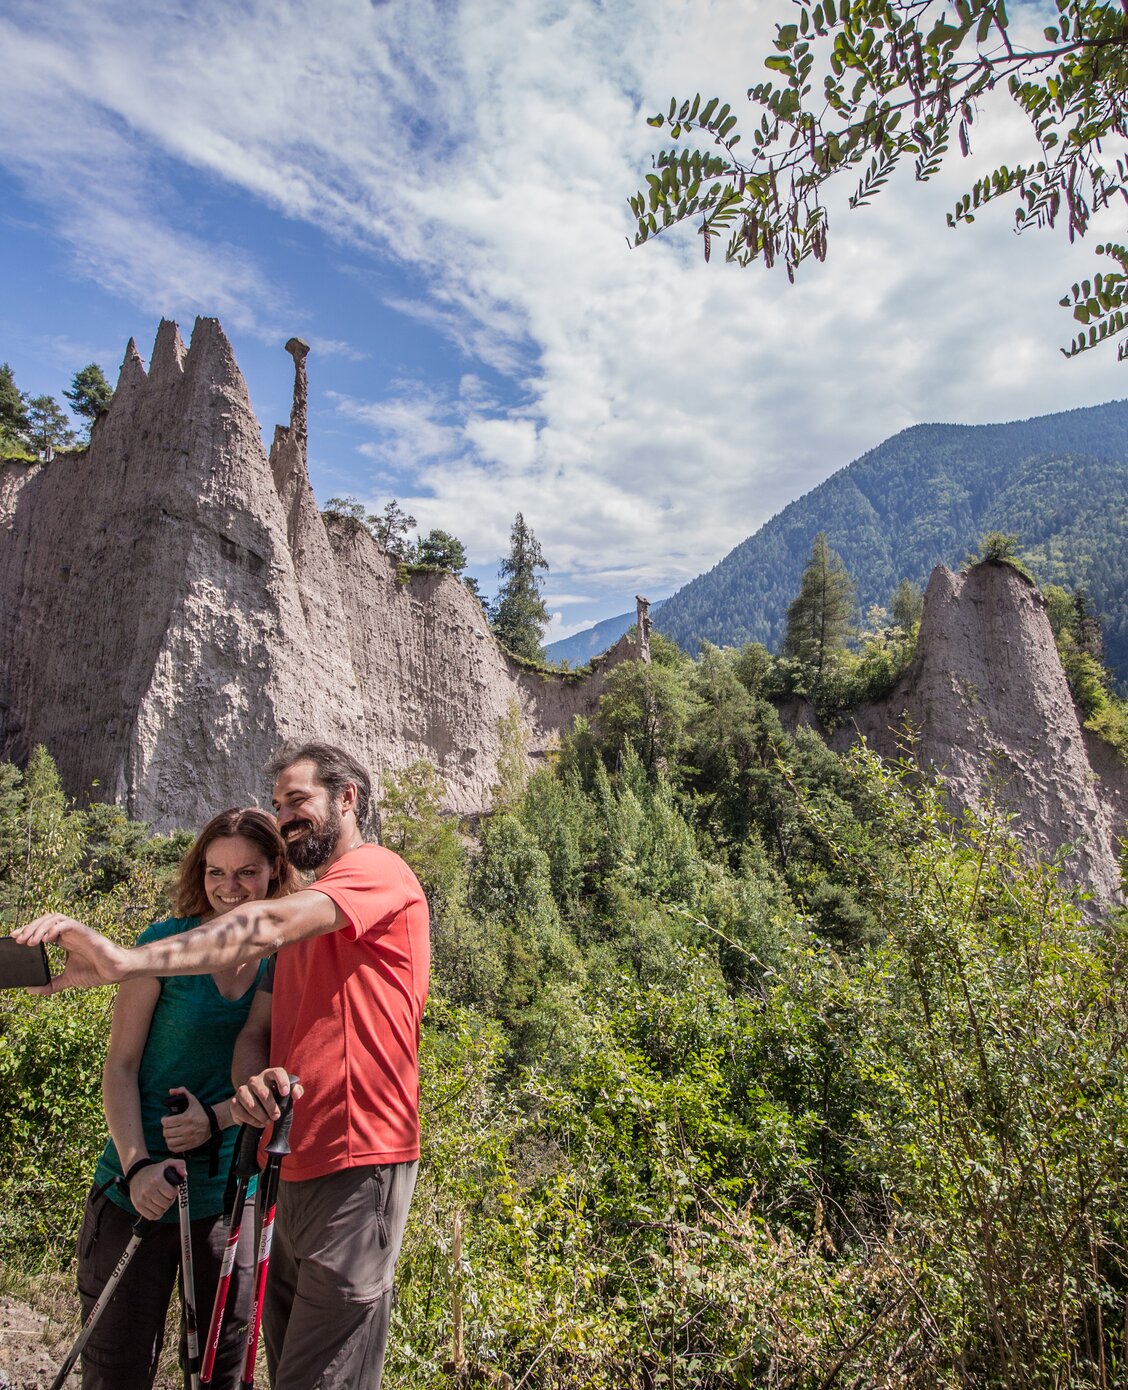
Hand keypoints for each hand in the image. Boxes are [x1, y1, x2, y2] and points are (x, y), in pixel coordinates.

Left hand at [11, 915, 128, 993]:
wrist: (116, 971)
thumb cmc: (96, 971)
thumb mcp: (67, 979)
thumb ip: (50, 984)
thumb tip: (31, 989)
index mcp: (66, 941)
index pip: (43, 929)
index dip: (29, 931)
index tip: (15, 939)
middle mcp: (70, 933)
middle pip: (46, 920)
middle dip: (30, 928)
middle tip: (18, 940)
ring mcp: (78, 931)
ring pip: (54, 918)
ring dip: (39, 927)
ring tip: (30, 941)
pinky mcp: (85, 932)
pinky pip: (67, 924)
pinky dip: (54, 929)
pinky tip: (45, 939)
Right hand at [129, 1160, 184, 1220]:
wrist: (136, 1174)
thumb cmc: (154, 1171)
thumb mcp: (168, 1163)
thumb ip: (180, 1165)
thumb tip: (184, 1174)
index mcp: (156, 1180)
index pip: (172, 1193)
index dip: (175, 1192)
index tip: (173, 1189)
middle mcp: (148, 1190)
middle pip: (166, 1204)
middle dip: (170, 1200)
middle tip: (168, 1195)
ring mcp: (142, 1199)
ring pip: (160, 1211)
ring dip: (164, 1207)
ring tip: (163, 1200)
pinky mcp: (138, 1206)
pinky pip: (152, 1216)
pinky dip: (157, 1214)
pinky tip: (158, 1206)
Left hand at [161, 1089, 211, 1151]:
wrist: (213, 1122)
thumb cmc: (200, 1111)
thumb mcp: (193, 1099)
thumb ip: (182, 1092)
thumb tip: (170, 1090)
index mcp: (186, 1118)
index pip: (167, 1122)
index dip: (164, 1120)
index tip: (166, 1119)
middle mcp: (187, 1129)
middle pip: (166, 1132)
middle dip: (165, 1128)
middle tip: (168, 1126)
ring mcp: (189, 1138)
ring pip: (169, 1142)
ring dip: (168, 1137)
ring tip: (170, 1133)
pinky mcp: (191, 1145)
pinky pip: (175, 1149)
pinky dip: (171, 1145)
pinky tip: (174, 1140)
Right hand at [231, 1068, 301, 1128]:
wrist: (252, 1105)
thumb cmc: (274, 1096)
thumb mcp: (285, 1093)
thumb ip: (296, 1091)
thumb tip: (296, 1094)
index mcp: (269, 1074)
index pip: (277, 1072)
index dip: (282, 1082)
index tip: (285, 1093)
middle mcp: (255, 1080)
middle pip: (263, 1092)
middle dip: (271, 1107)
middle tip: (276, 1116)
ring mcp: (243, 1090)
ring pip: (251, 1104)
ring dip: (261, 1115)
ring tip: (267, 1121)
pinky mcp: (234, 1102)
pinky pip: (241, 1112)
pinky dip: (251, 1120)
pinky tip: (258, 1123)